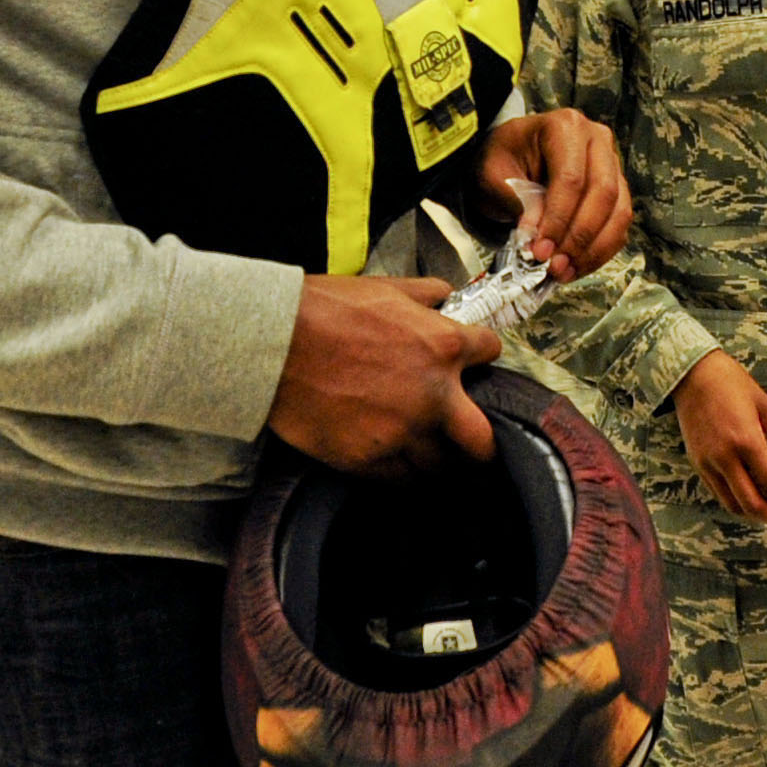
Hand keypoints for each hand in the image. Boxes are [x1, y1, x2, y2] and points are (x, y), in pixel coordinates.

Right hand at [269, 276, 502, 475]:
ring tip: (427, 453)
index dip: (482, 356)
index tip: (475, 364)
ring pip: (439, 466)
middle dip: (483, 443)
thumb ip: (425, 294)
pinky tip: (394, 461)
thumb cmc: (326, 310)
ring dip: (436, 459)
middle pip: (483, 440)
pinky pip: (399, 479)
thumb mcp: (386, 287)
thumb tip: (443, 295)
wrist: (275, 342)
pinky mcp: (367, 459)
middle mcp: (433, 395)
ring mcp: (401, 432)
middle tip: (475, 445)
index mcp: (443, 346)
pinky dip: (400, 472)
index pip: (491, 353)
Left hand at [476, 109, 630, 281]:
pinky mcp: (617, 188)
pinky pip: (620, 223)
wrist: (510, 155)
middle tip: (553, 265)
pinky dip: (602, 250)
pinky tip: (577, 266)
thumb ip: (518, 201)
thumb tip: (537, 237)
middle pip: (603, 194)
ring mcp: (612, 163)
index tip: (539, 251)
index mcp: (565, 127)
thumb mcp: (494, 175)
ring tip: (564, 272)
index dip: (558, 219)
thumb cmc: (502, 159)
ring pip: (619, 211)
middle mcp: (598, 140)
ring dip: (594, 248)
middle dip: (579, 236)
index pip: (571, 178)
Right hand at [673, 349, 766, 526]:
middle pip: (753, 504)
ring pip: (734, 505)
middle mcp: (724, 458)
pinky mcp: (697, 464)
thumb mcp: (764, 404)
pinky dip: (740, 504)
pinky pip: (720, 494)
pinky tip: (755, 498)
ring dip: (759, 515)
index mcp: (745, 440)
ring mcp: (707, 463)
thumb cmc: (731, 383)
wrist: (690, 373)